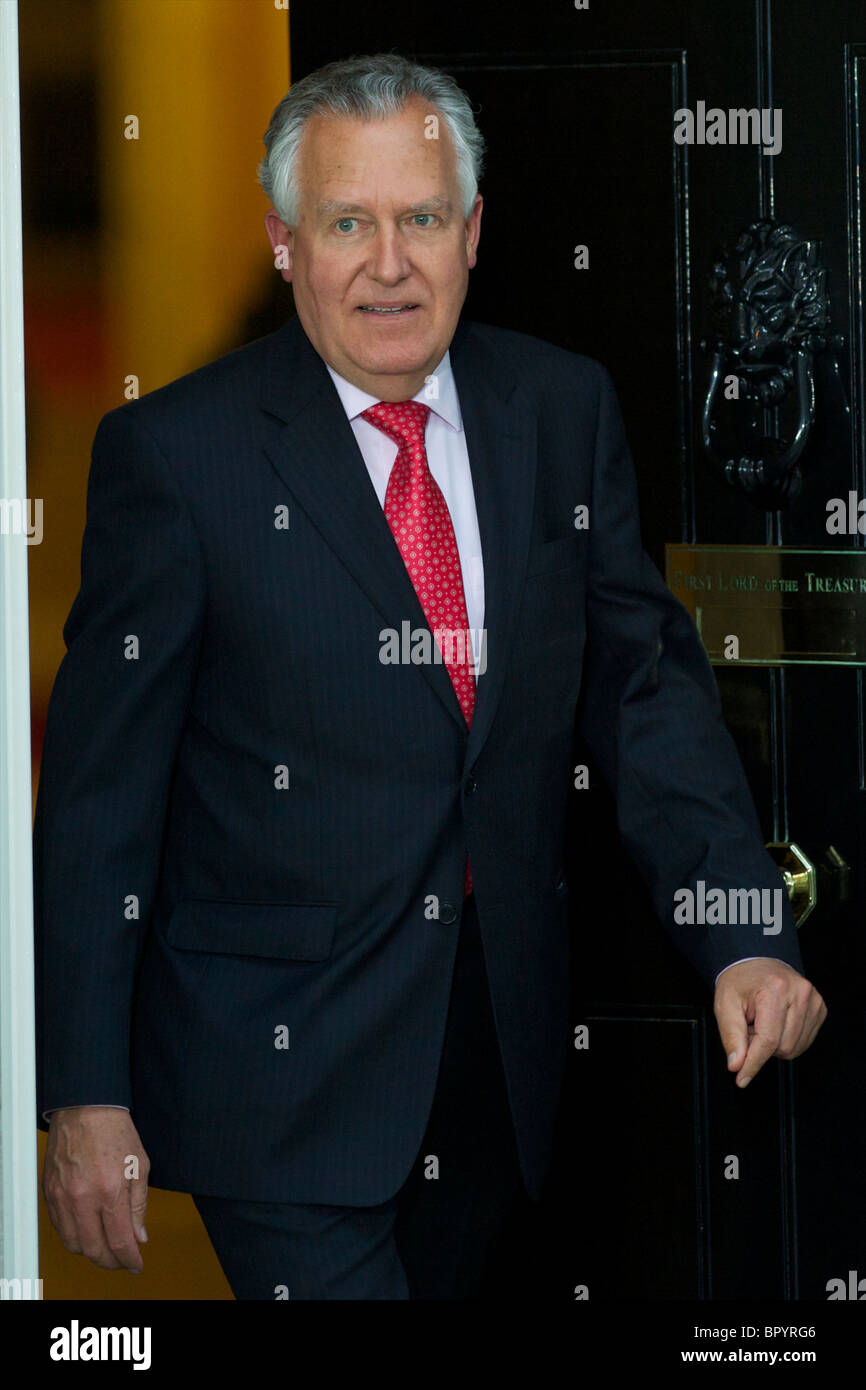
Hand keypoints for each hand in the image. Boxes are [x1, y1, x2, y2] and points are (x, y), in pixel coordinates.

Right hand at [42, 1107, 149, 1271]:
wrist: (86, 1108)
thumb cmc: (115, 1131)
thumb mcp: (140, 1167)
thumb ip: (139, 1206)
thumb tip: (139, 1236)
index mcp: (110, 1191)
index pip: (119, 1241)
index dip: (129, 1259)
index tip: (136, 1264)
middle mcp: (83, 1198)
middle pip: (94, 1250)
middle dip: (111, 1262)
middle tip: (122, 1259)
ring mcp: (63, 1197)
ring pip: (74, 1244)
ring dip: (91, 1251)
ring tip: (106, 1246)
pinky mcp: (49, 1193)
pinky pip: (60, 1228)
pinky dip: (75, 1236)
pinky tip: (88, 1230)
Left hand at [714, 958, 826, 1087]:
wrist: (756, 961)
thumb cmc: (740, 982)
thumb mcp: (725, 1005)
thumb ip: (731, 1036)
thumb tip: (737, 1064)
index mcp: (775, 990)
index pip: (767, 1040)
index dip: (753, 1063)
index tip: (742, 1079)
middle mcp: (800, 993)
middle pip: (782, 1047)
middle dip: (761, 1046)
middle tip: (749, 1027)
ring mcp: (813, 1001)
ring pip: (794, 1048)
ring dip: (774, 1044)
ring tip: (763, 1022)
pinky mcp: (820, 1008)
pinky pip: (804, 1041)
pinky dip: (787, 1040)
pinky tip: (777, 1024)